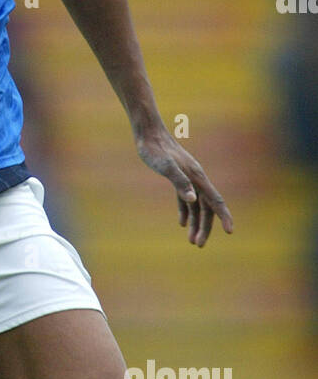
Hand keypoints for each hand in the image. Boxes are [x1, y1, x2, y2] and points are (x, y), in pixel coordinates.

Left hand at [135, 125, 232, 246]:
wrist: (148, 133)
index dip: (224, 217)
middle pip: (206, 208)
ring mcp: (187, 178)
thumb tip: (192, 200)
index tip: (230, 232)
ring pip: (197, 206)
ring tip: (192, 241)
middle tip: (198, 245)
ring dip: (196, 224)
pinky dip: (185, 212)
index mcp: (197, 177)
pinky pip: (185, 199)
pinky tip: (182, 224)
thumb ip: (179, 182)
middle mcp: (196, 179)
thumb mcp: (165, 166)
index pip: (215, 201)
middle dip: (205, 227)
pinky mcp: (177, 178)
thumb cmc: (155, 150)